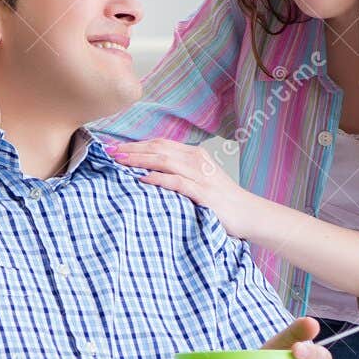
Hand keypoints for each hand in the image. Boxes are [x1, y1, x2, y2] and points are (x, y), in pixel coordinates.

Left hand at [104, 137, 262, 239]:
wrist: (249, 214)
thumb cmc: (222, 201)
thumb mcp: (199, 182)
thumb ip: (178, 175)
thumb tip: (149, 176)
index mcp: (194, 155)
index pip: (160, 144)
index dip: (135, 144)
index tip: (114, 147)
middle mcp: (197, 160)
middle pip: (158, 148)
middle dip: (131, 149)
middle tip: (108, 151)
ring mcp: (201, 176)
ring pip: (165, 161)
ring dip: (139, 160)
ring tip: (119, 162)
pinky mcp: (204, 193)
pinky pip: (177, 182)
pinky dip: (158, 179)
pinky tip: (142, 179)